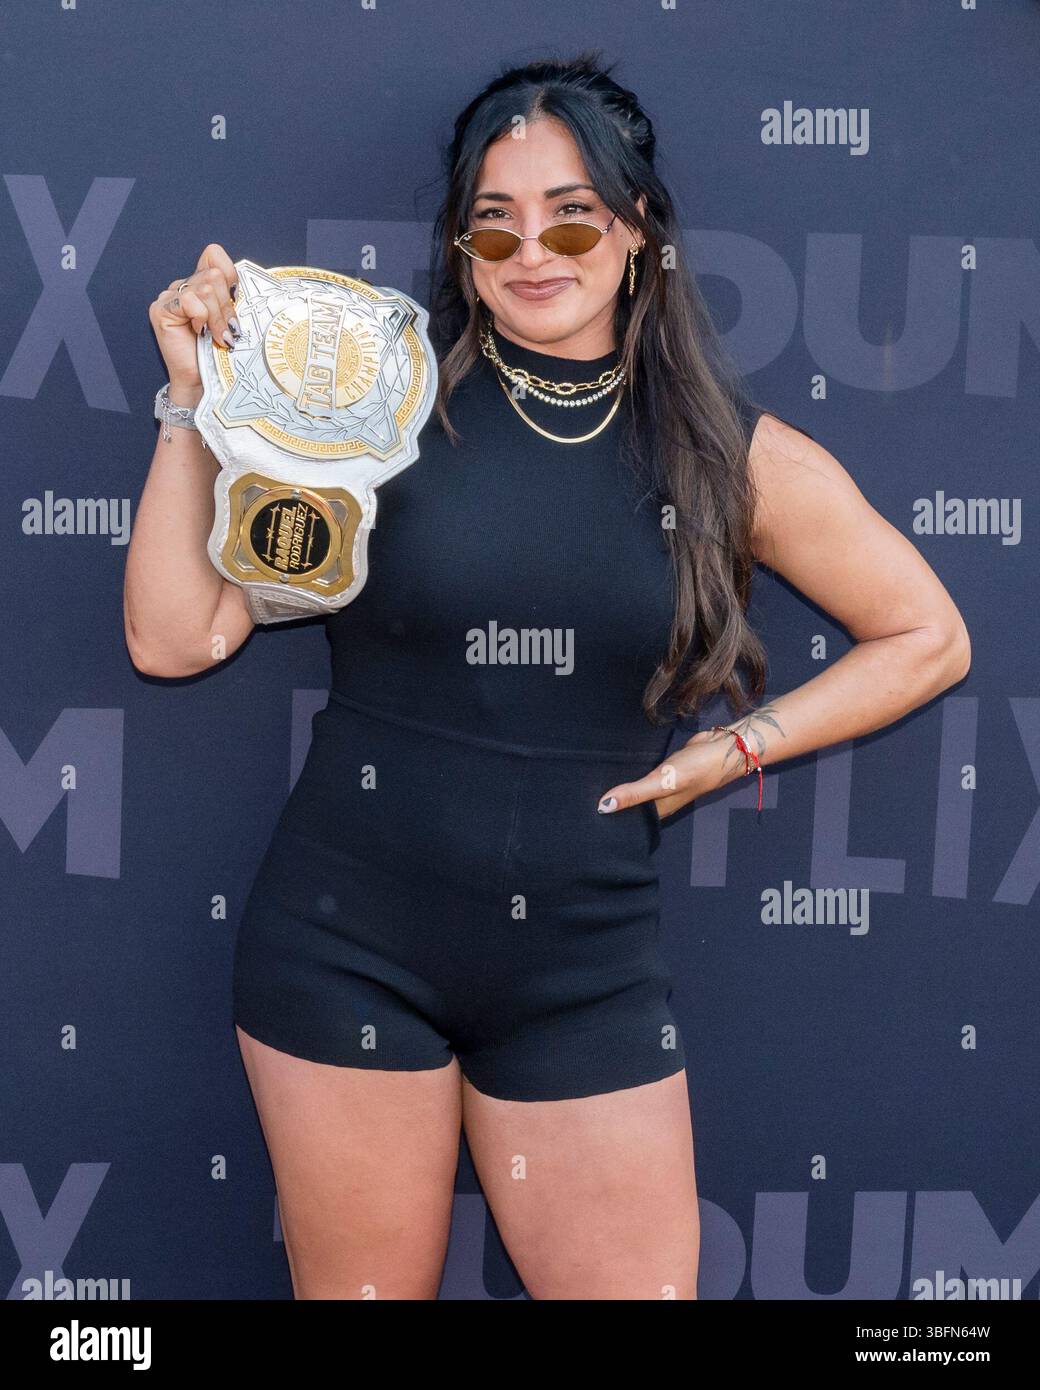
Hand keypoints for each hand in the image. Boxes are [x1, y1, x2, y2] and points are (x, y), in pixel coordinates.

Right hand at [148, 243, 239, 389]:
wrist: (204, 382)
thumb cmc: (220, 354)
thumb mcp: (233, 319)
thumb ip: (233, 298)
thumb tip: (242, 285)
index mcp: (201, 284)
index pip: (214, 254)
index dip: (230, 275)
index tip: (235, 302)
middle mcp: (184, 286)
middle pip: (214, 275)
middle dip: (227, 306)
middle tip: (228, 330)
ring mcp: (170, 296)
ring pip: (206, 289)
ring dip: (218, 317)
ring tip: (218, 336)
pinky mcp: (161, 309)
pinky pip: (189, 301)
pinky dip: (201, 318)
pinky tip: (200, 333)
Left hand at [596, 727, 747, 819]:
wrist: (724, 747)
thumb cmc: (696, 769)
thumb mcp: (663, 782)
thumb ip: (635, 793)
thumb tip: (603, 808)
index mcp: (658, 811)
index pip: (628, 822)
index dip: (608, 822)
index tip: (582, 821)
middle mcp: (658, 801)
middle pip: (629, 808)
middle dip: (609, 805)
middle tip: (577, 801)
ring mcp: (661, 785)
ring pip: (635, 791)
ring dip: (618, 788)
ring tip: (585, 787)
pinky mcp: (663, 769)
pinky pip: (642, 774)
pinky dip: (629, 774)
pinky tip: (612, 770)